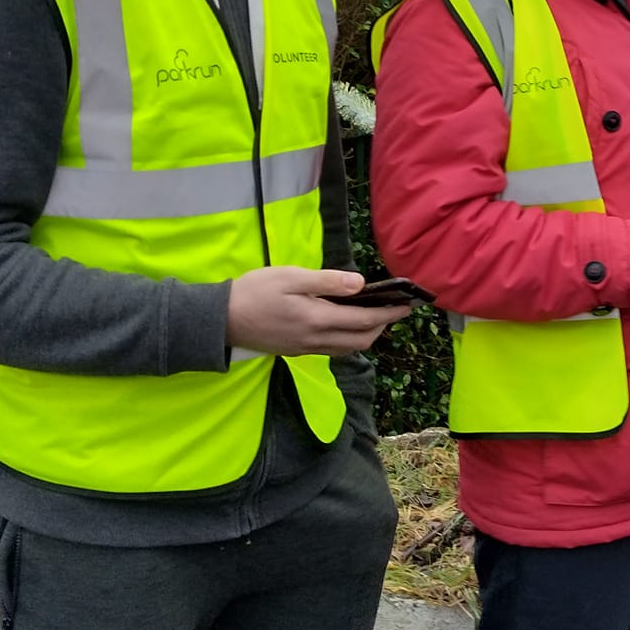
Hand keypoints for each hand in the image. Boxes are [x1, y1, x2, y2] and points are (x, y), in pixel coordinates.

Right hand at [226, 266, 410, 357]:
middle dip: (382, 326)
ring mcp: (306, 349)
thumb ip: (326, 282)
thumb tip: (360, 284)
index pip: (364, 321)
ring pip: (348, 349)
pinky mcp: (296, 351)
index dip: (389, 314)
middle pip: (361, 341)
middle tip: (395, 309)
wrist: (221, 320)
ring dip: (366, 335)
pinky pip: (333, 349)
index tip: (408, 305)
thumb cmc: (254, 292)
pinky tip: (347, 323)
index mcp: (317, 320)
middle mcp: (315, 340)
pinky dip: (349, 339)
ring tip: (375, 315)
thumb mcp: (290, 277)